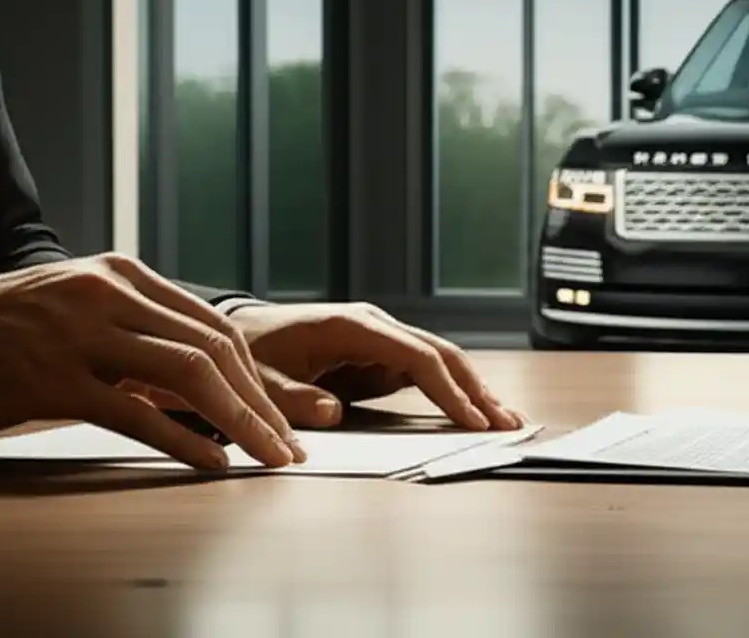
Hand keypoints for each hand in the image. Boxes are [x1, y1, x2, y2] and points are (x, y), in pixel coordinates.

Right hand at [0, 254, 303, 469]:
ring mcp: (80, 334)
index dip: (257, 376)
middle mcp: (109, 295)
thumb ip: (140, 325)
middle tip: (287, 445)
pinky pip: (134, 411)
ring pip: (187, 375)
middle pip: (213, 349)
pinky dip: (183, 440)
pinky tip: (212, 463)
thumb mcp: (82, 306)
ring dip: (240, 422)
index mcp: (123, 275)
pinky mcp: (51, 378)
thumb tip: (206, 368)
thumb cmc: (7, 329)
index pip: (214, 325)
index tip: (281, 415)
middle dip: (261, 403)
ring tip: (268, 457)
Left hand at [224, 302, 524, 430]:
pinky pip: (426, 372)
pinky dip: (453, 391)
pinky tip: (475, 412)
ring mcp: (382, 339)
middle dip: (476, 388)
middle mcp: (375, 326)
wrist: (242, 333)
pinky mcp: (382, 355)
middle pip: (440, 354)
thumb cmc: (252, 355)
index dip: (447, 389)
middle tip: (507, 423)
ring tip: (506, 420)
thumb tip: (333, 414)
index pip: (415, 355)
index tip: (471, 419)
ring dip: (473, 390)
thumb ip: (294, 399)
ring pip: (441, 361)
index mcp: (351, 326)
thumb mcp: (261, 382)